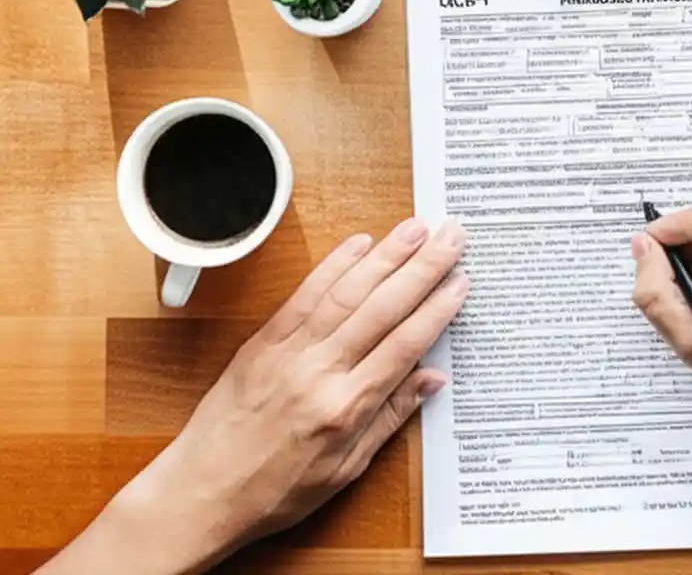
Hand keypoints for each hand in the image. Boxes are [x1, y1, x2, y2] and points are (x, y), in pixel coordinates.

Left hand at [48, 218, 468, 573]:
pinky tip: (359, 244)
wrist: (201, 492)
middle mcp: (319, 371)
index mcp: (345, 407)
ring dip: (386, 255)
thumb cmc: (274, 492)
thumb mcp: (346, 469)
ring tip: (416, 228)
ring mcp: (288, 351)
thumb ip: (390, 417)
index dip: (437, 310)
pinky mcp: (263, 341)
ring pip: (347, 292)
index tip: (461, 282)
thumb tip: (431, 378)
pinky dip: (334, 265)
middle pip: (382, 308)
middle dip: (423, 268)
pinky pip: (305, 295)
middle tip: (451, 236)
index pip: (404, 345)